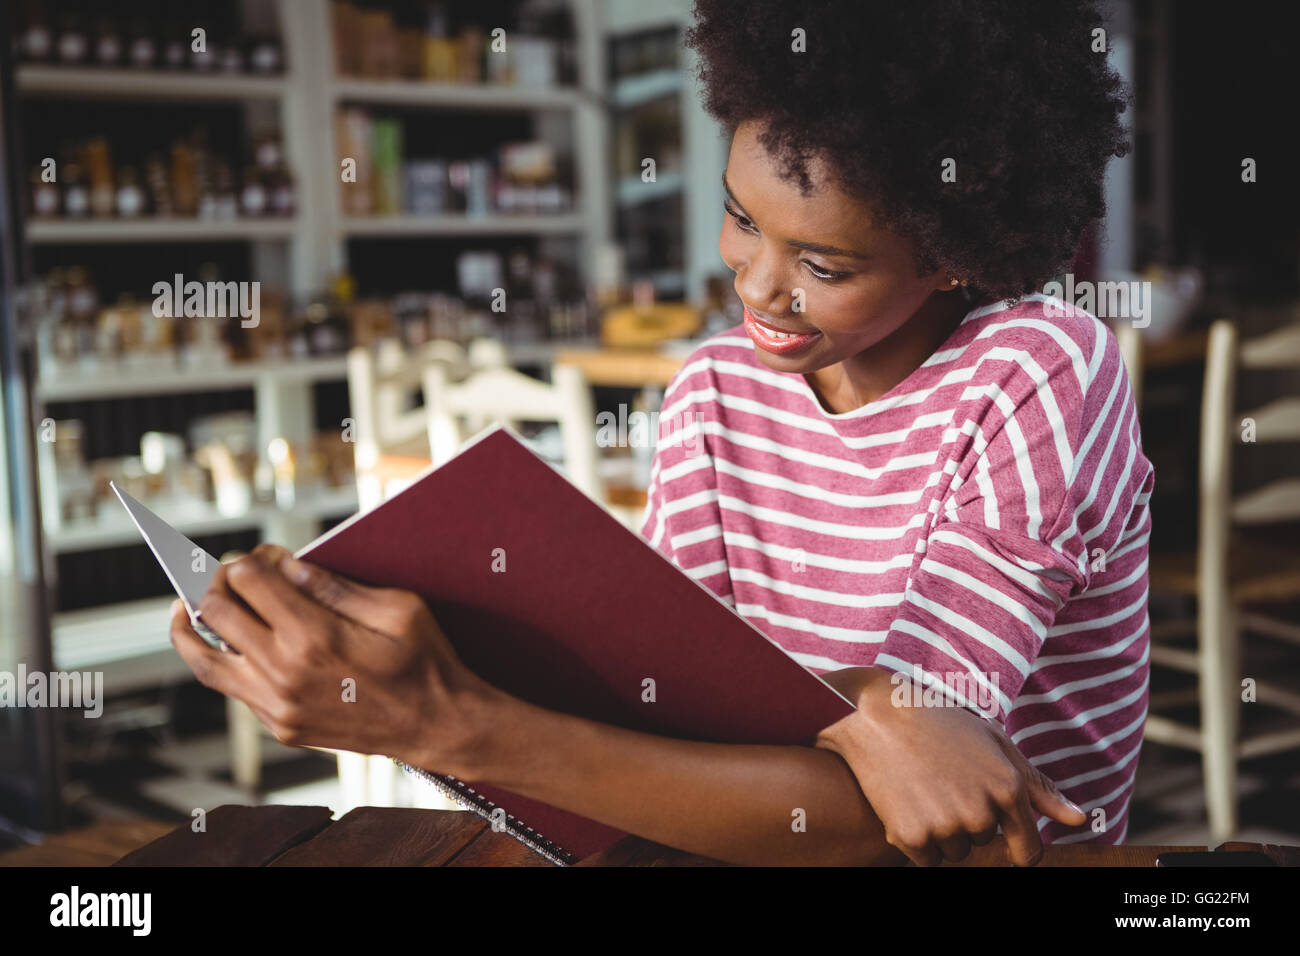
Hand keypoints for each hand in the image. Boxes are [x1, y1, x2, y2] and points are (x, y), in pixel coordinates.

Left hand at [169, 543, 496, 775]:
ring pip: (204, 658)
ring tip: (189, 604)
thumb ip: (334, 586)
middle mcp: (285, 672)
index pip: (247, 579)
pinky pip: (231, 688)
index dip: (253, 558)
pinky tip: (233, 643)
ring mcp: (278, 705)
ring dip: (191, 623)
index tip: (270, 556)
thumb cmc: (424, 662)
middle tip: (234, 572)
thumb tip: (288, 566)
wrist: (437, 724)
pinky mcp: (281, 726)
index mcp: (314, 636)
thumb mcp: (396, 607)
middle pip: (215, 610)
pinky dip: (222, 659)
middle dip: (219, 579)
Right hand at [816, 667, 1086, 866]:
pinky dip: (915, 838)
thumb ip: (1038, 786)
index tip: (996, 831)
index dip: (1013, 844)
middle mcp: (982, 811)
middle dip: (967, 820)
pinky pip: (925, 858)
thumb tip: (1079, 820)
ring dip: (941, 831)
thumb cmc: (938, 722)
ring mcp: (946, 826)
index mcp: (1009, 787)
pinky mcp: (912, 836)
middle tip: (942, 779)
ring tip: (922, 787)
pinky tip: (905, 801)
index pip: (1027, 851)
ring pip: (954, 852)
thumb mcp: (993, 742)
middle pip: (984, 844)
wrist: (872, 714)